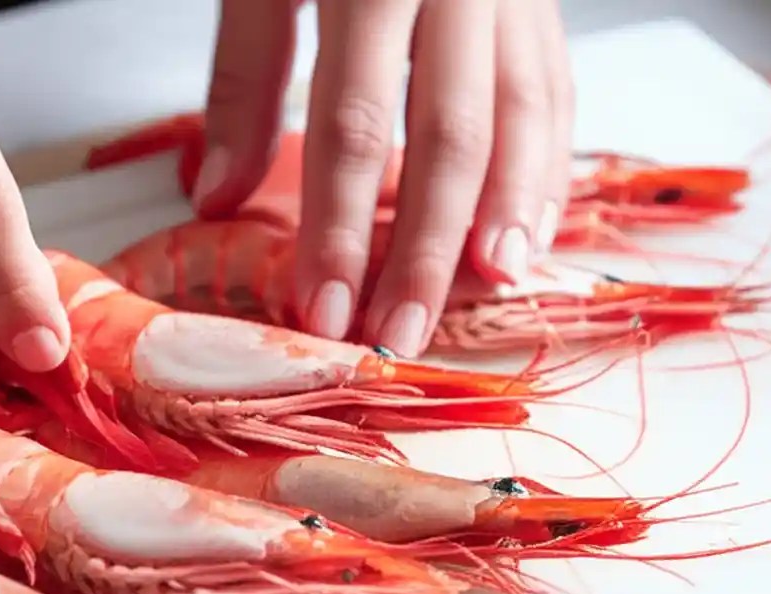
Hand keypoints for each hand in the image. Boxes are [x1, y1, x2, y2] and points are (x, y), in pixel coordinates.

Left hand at [196, 0, 573, 355]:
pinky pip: (555, 84)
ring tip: (485, 291)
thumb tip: (216, 201)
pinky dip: (547, 162)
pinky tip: (529, 226)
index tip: (320, 310)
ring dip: (507, 215)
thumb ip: (243, 81)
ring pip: (522, 114)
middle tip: (398, 335)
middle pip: (449, 138)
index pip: (356, 125)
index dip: (341, 229)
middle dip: (423, 249)